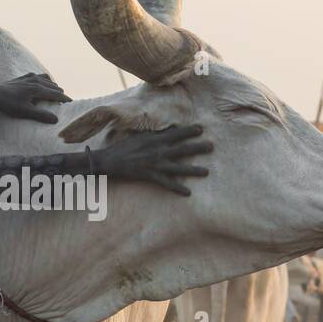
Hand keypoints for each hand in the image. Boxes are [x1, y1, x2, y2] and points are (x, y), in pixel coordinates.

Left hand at [0, 73, 70, 122]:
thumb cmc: (8, 104)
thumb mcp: (24, 112)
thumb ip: (40, 116)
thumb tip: (56, 120)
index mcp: (37, 88)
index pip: (56, 94)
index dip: (65, 99)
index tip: (72, 105)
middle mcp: (35, 80)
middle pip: (54, 86)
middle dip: (60, 94)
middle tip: (64, 103)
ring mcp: (29, 77)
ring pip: (47, 80)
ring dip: (53, 86)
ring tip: (55, 94)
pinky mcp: (23, 77)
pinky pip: (39, 76)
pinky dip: (45, 81)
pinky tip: (42, 85)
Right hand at [97, 125, 212, 195]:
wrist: (109, 160)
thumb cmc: (123, 147)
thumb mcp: (139, 135)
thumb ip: (154, 133)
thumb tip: (168, 129)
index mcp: (154, 139)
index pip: (176, 133)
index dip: (189, 131)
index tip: (201, 129)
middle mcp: (157, 151)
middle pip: (182, 148)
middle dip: (198, 147)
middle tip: (212, 146)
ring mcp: (155, 164)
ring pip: (178, 167)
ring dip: (193, 169)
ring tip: (206, 171)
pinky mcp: (150, 176)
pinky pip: (166, 183)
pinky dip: (177, 188)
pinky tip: (188, 192)